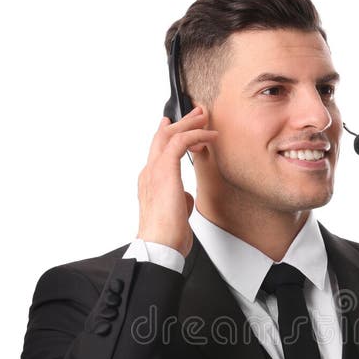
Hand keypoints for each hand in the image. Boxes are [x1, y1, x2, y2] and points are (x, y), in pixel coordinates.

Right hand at [136, 106, 217, 256]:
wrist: (160, 245)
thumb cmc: (167, 236)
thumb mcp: (175, 214)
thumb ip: (178, 200)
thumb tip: (185, 196)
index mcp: (149, 182)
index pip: (158, 151)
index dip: (170, 134)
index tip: (181, 125)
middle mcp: (149, 172)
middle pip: (162, 137)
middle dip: (181, 122)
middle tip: (197, 113)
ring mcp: (155, 170)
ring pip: (170, 134)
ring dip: (190, 123)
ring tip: (204, 117)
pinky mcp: (165, 171)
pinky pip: (180, 142)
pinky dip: (196, 135)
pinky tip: (209, 136)